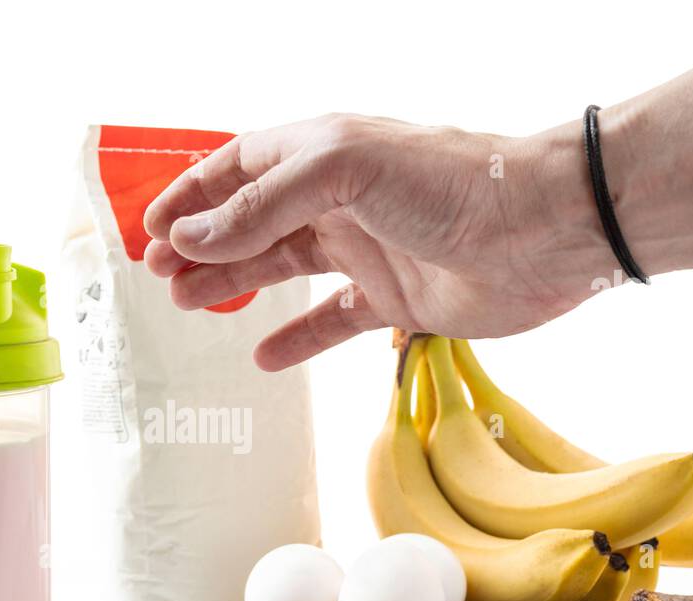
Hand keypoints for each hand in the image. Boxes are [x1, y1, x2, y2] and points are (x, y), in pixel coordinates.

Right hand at [144, 113, 609, 369]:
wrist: (542, 233)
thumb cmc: (450, 182)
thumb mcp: (341, 173)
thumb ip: (262, 208)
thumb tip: (190, 238)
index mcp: (323, 151)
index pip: (239, 168)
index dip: (192, 196)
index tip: (150, 228)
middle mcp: (340, 197)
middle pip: (252, 222)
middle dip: (201, 246)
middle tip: (159, 278)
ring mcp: (366, 249)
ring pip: (282, 268)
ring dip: (233, 285)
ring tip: (188, 304)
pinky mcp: (394, 299)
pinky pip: (332, 320)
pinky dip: (297, 338)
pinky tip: (263, 357)